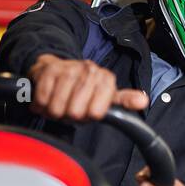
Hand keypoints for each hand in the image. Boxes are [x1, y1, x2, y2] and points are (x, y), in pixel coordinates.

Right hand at [27, 54, 147, 121]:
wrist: (56, 69)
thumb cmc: (83, 90)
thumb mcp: (107, 97)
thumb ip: (124, 101)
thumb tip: (142, 101)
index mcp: (106, 78)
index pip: (98, 112)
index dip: (89, 116)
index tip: (89, 111)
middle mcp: (89, 70)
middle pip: (76, 112)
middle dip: (70, 115)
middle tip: (71, 108)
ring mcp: (68, 69)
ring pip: (58, 108)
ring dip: (55, 111)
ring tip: (60, 104)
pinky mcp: (48, 71)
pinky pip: (43, 100)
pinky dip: (42, 105)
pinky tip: (48, 98)